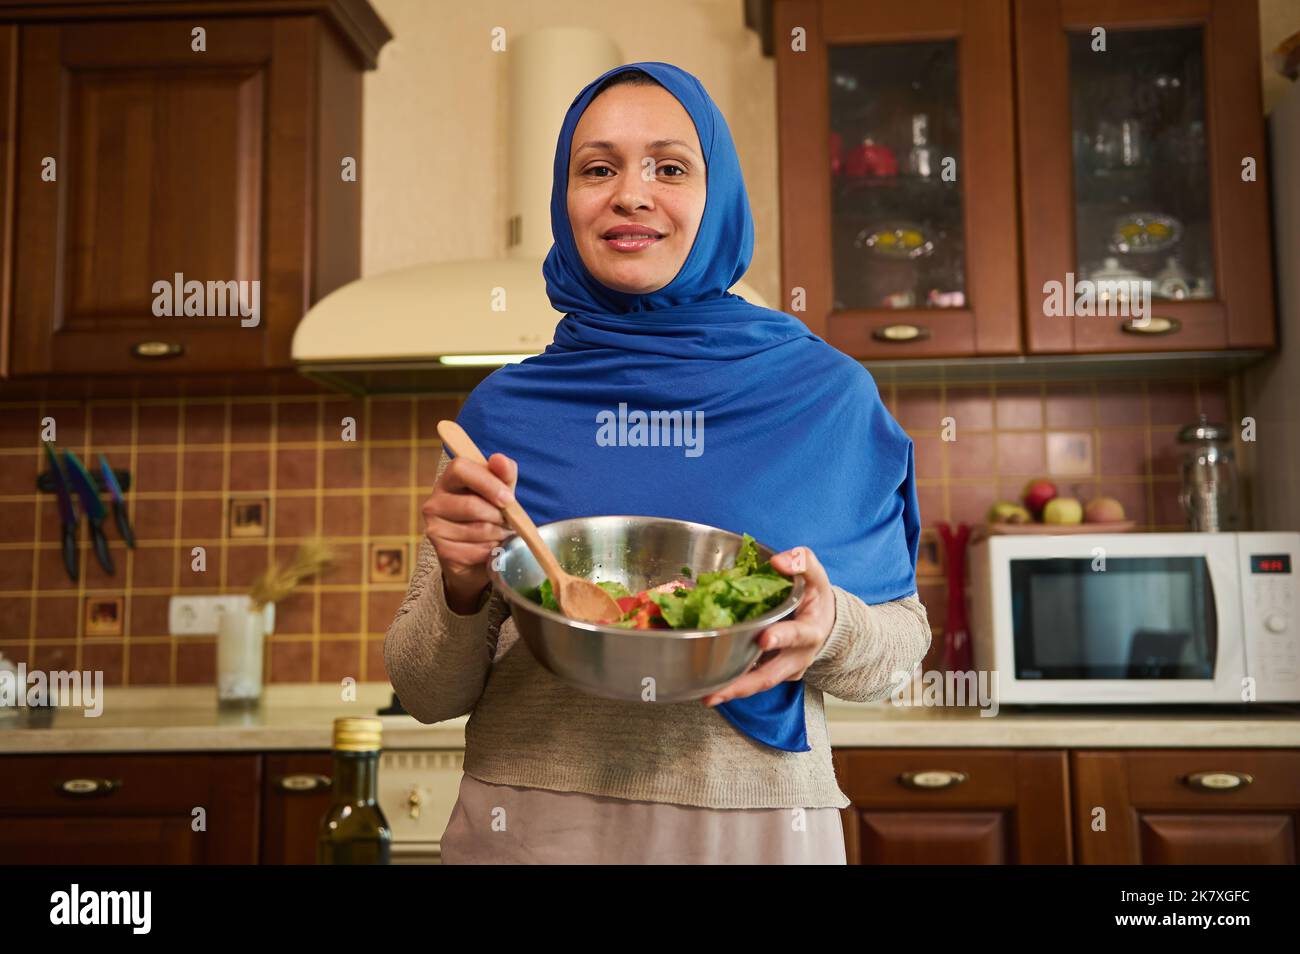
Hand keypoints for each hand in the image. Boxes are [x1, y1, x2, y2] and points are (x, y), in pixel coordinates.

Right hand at [422, 452, 517, 612]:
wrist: (476, 553)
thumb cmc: (489, 514)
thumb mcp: (501, 490)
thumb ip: (504, 473)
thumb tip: (499, 459)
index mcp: (448, 480)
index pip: (460, 469)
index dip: (488, 483)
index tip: (508, 499)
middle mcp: (434, 502)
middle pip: (472, 505)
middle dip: (498, 516)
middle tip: (507, 521)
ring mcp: (435, 528)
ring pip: (478, 530)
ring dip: (498, 534)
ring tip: (499, 533)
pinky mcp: (443, 551)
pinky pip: (477, 550)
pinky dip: (492, 551)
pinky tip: (490, 547)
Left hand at [701, 546, 834, 706]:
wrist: (825, 622)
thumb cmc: (815, 596)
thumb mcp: (815, 575)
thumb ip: (802, 562)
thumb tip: (778, 561)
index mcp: (811, 630)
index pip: (798, 635)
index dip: (782, 637)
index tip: (764, 638)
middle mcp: (798, 656)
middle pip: (772, 674)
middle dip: (747, 681)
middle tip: (723, 686)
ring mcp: (785, 670)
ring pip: (758, 683)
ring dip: (733, 691)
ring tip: (708, 696)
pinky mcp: (772, 674)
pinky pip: (751, 681)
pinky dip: (731, 685)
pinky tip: (708, 686)